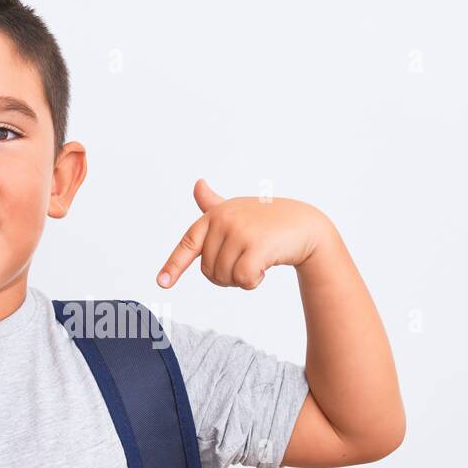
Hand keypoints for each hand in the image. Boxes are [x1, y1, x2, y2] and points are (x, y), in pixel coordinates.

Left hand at [156, 179, 332, 289]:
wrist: (306, 226)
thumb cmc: (270, 220)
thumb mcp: (238, 210)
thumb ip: (214, 204)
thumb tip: (197, 184)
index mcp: (214, 216)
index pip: (188, 243)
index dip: (173, 265)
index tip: (162, 283)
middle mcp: (223, 221)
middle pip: (209, 271)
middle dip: (226, 276)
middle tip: (247, 261)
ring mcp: (239, 232)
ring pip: (224, 278)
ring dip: (242, 279)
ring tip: (258, 260)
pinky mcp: (256, 246)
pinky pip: (242, 279)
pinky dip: (252, 282)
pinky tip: (264, 269)